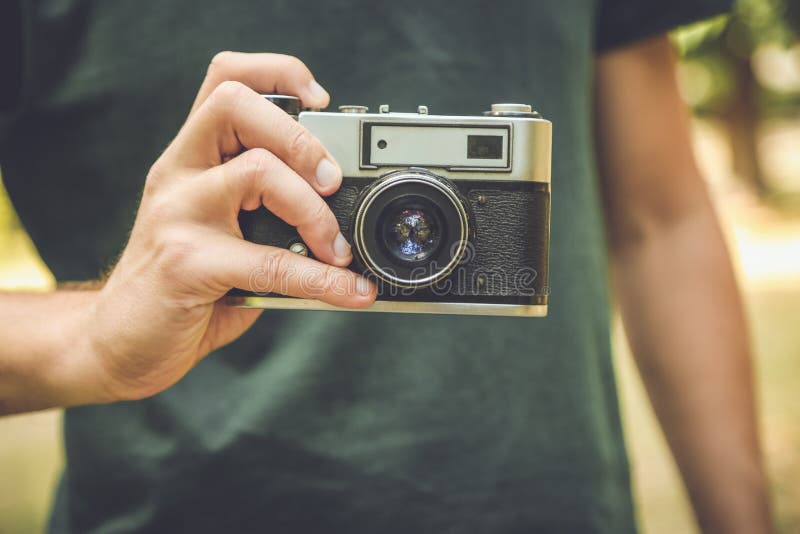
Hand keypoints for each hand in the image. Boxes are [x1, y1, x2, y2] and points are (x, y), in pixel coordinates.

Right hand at [81, 52, 375, 401]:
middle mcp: (178, 174)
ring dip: (314, 210)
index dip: (278, 75)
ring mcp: (176, 214)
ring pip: (255, 170)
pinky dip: (321, 279)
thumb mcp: (224, 234)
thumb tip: (346, 225)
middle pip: (235, 105)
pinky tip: (350, 292)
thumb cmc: (183, 287)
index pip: (226, 80)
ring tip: (337, 249)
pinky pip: (269, 261)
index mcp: (192, 159)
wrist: (118, 343)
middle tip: (331, 181)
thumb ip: (269, 217)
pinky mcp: (185, 264)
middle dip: (300, 137)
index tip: (319, 102)